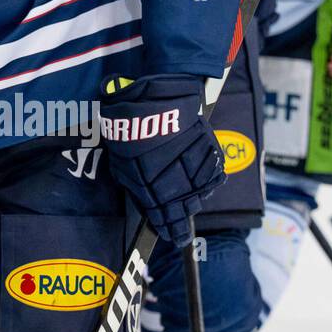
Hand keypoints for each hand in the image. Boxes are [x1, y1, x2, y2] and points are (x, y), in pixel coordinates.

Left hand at [99, 73, 225, 247]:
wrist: (162, 95)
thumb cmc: (132, 120)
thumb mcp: (120, 152)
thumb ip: (128, 176)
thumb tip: (136, 191)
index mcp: (150, 184)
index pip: (160, 214)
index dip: (165, 226)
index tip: (169, 236)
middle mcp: (175, 181)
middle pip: (181, 210)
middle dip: (178, 222)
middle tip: (179, 235)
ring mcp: (196, 170)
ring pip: (197, 195)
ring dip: (191, 202)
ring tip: (187, 210)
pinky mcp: (210, 155)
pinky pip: (211, 177)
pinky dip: (206, 183)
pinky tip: (200, 187)